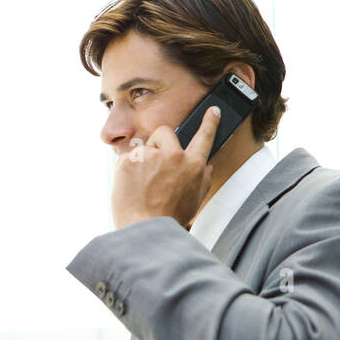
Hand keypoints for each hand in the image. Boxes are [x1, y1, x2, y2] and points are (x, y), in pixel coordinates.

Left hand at [111, 106, 219, 228]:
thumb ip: (203, 179)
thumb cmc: (170, 217)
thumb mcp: (195, 200)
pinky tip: (131, 184)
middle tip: (156, 163)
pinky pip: (127, 156)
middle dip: (159, 142)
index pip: (204, 137)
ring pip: (143, 144)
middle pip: (165, 132)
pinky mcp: (130, 160)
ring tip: (142, 181)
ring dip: (143, 157)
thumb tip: (207, 166)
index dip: (210, 122)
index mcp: (193, 166)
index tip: (213, 111)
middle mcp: (174, 157)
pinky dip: (127, 167)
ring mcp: (151, 156)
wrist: (145, 228)